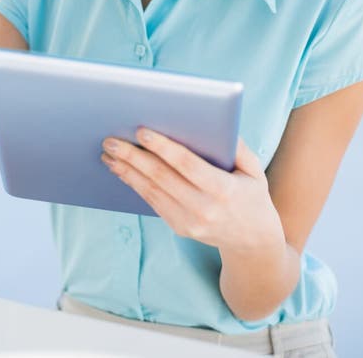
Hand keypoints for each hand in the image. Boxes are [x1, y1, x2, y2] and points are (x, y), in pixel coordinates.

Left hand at [100, 128, 284, 252]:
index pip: (187, 165)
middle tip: (111, 139)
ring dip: (126, 171)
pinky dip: (134, 184)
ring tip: (108, 154)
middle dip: (133, 157)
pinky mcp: (179, 227)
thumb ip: (238, 147)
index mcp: (224, 190)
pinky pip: (153, 202)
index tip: (141, 131)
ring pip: (151, 191)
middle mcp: (204, 209)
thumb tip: (217, 122)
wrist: (253, 241)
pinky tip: (121, 170)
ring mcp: (190, 222)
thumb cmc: (252, 195)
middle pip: (161, 177)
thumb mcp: (255, 170)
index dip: (163, 147)